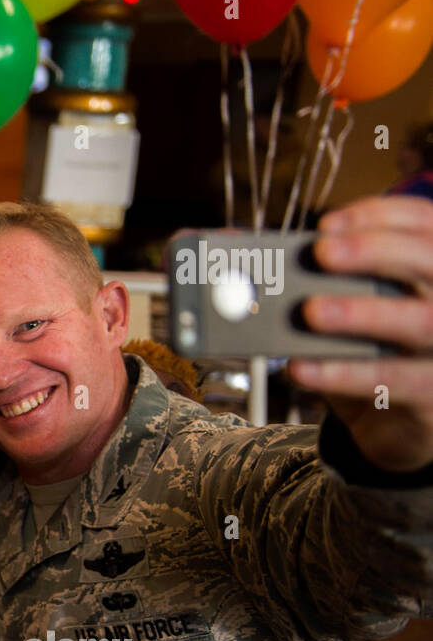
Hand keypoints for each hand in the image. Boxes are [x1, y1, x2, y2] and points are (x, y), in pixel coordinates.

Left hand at [288, 195, 432, 472]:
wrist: (394, 425)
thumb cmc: (365, 354)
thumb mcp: (343, 310)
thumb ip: (301, 278)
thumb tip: (227, 248)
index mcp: (427, 271)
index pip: (422, 224)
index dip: (380, 216)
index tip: (327, 224)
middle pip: (428, 261)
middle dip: (374, 249)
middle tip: (322, 252)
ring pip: (420, 321)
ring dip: (362, 311)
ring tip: (311, 310)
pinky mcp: (428, 393)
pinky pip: (389, 379)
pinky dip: (340, 372)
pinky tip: (298, 367)